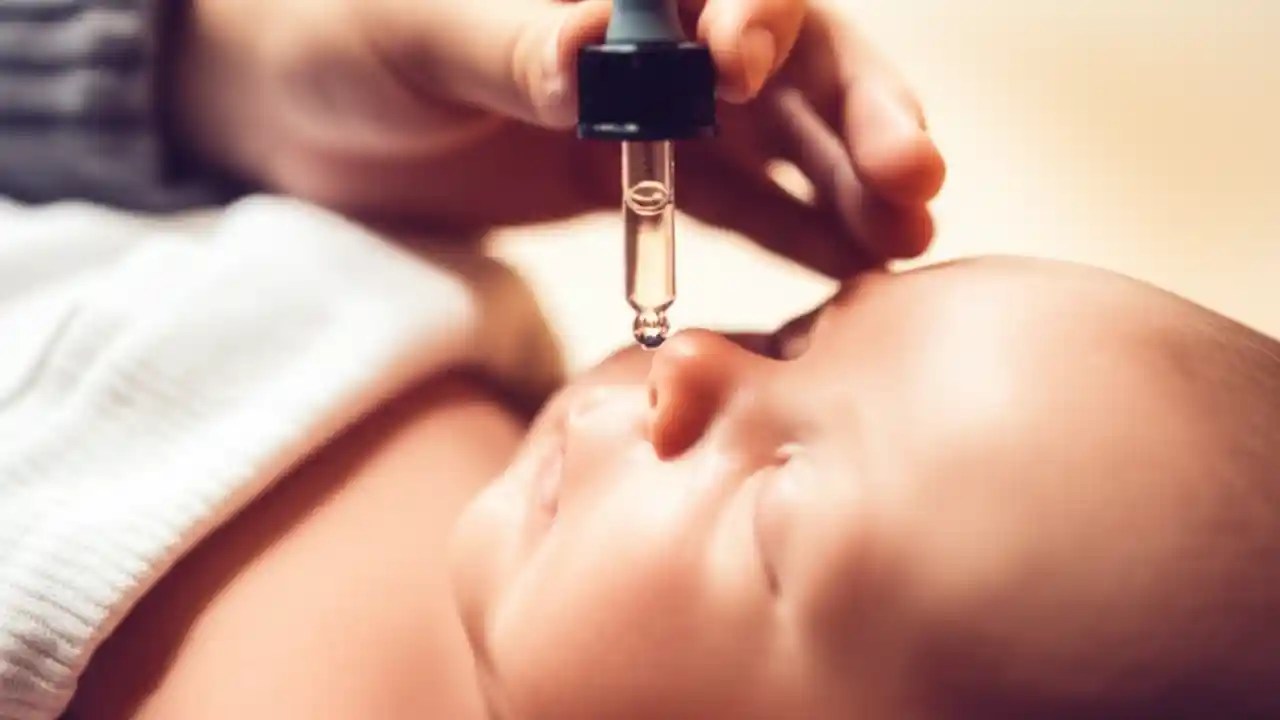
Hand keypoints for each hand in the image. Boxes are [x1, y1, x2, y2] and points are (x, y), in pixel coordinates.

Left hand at [178, 0, 943, 274]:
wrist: (295, 113)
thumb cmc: (335, 37)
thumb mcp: (412, 34)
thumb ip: (509, 40)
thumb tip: (600, 50)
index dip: (763, 20)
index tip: (748, 75)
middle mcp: (656, 34)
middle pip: (791, 63)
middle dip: (856, 115)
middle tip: (914, 179)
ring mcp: (657, 107)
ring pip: (783, 138)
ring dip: (849, 183)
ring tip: (907, 237)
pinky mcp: (640, 176)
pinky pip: (736, 202)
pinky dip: (795, 229)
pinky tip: (848, 262)